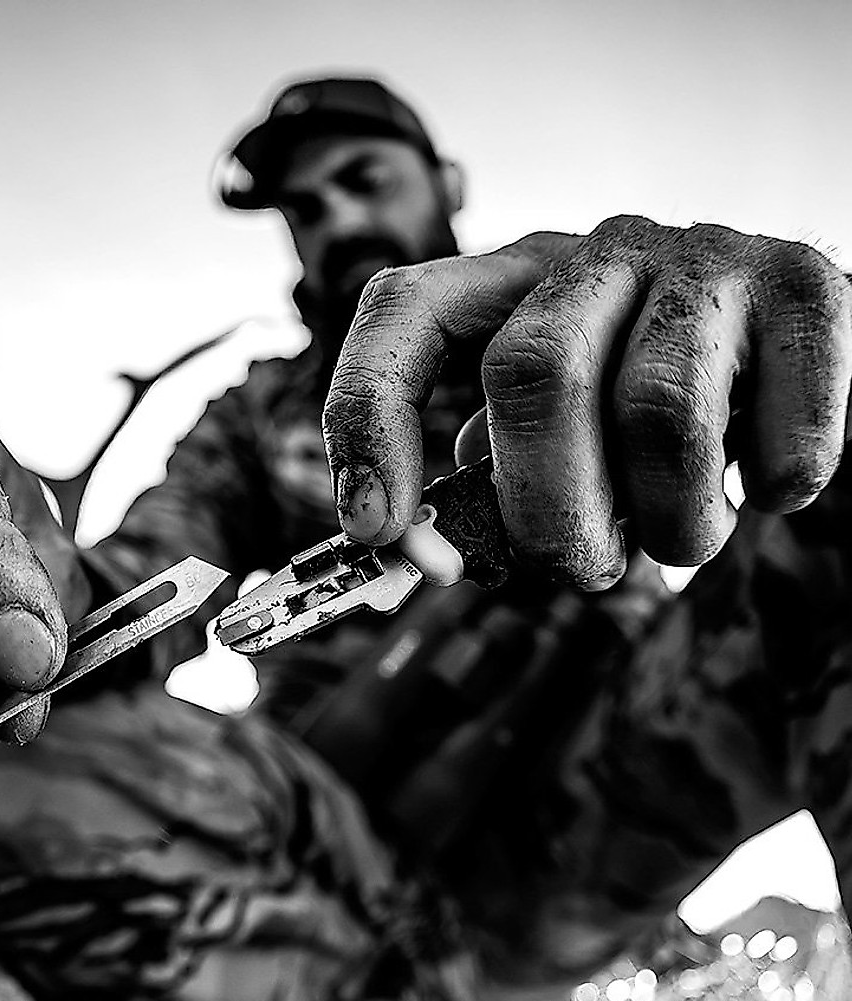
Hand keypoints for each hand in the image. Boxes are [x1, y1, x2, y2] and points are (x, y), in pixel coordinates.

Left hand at [324, 216, 851, 586]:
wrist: (790, 356)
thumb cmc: (638, 420)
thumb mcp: (549, 440)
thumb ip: (485, 485)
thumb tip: (420, 550)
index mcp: (512, 282)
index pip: (406, 311)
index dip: (370, 419)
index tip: (378, 531)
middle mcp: (598, 253)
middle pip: (533, 374)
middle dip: (545, 513)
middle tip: (579, 571)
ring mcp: (704, 259)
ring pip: (659, 412)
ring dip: (667, 523)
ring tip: (679, 541)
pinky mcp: (806, 287)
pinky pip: (781, 426)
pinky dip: (772, 487)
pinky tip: (766, 490)